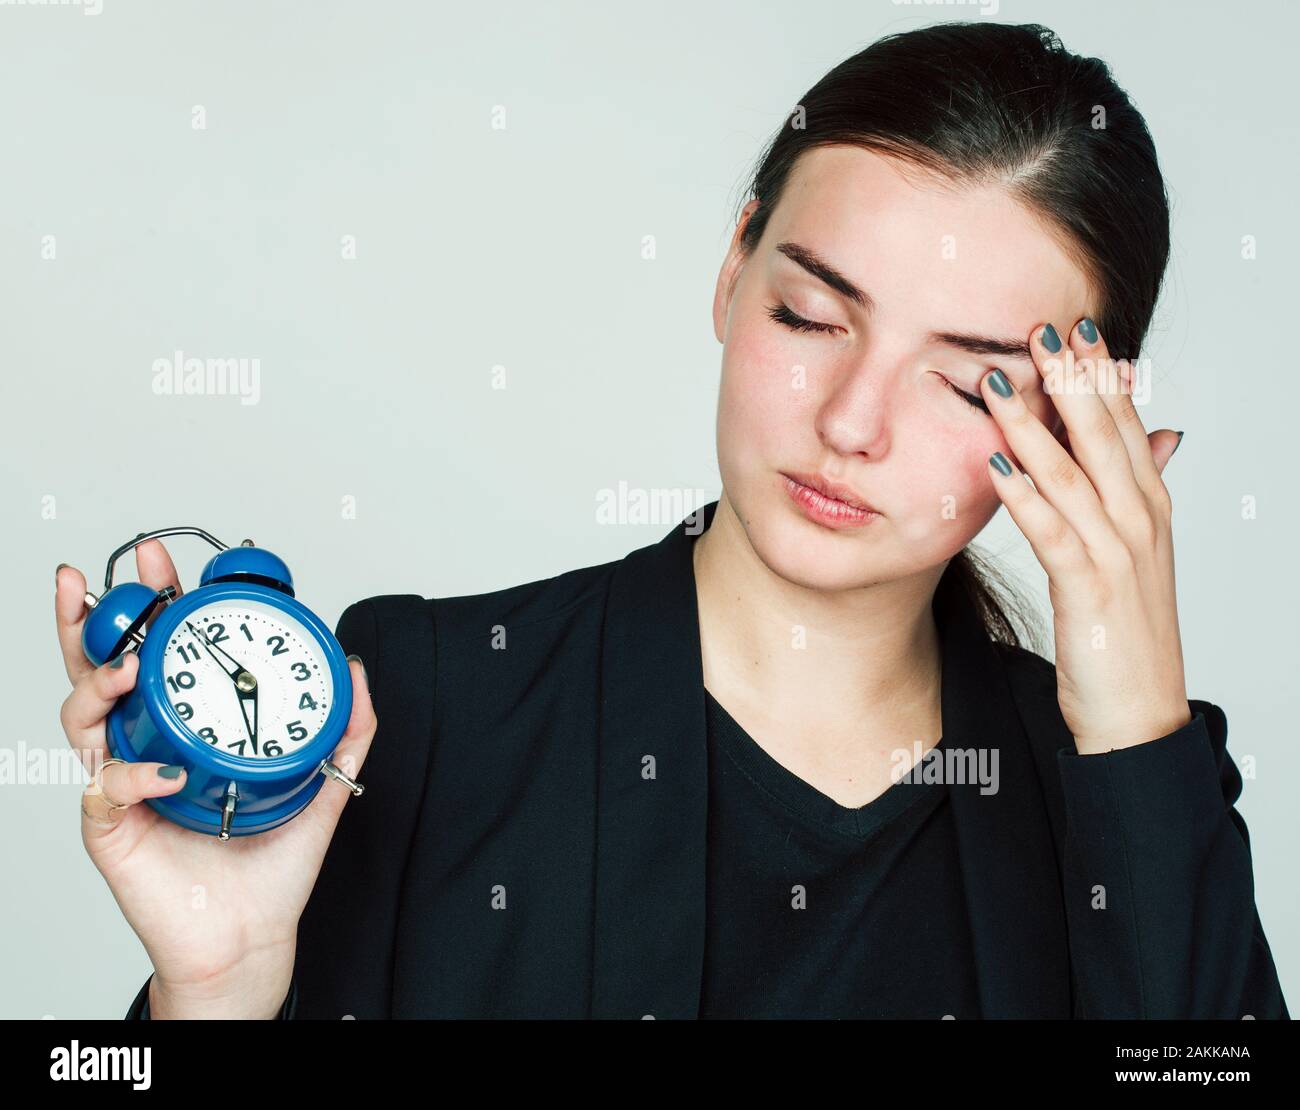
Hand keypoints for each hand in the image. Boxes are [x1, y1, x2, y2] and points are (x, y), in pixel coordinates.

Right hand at [55, 540, 376, 1015]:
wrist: (251, 932)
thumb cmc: (271, 860)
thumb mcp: (323, 782)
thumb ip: (346, 727)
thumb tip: (357, 668)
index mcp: (186, 724)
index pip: (160, 652)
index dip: (153, 605)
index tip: (161, 563)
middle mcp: (145, 742)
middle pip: (102, 666)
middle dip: (97, 616)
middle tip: (112, 578)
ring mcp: (123, 780)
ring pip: (82, 715)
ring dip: (99, 682)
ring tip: (127, 668)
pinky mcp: (111, 826)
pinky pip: (107, 787)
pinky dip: (134, 773)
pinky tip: (168, 771)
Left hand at [979, 318, 1190, 754]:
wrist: (1139, 712)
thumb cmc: (1126, 631)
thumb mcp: (1133, 554)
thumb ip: (1136, 491)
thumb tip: (1160, 436)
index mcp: (1149, 505)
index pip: (1123, 425)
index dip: (1100, 375)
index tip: (1074, 328)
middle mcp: (1140, 519)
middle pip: (1103, 435)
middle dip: (1072, 380)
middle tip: (1040, 328)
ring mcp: (1118, 553)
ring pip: (1073, 474)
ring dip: (1035, 425)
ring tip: (1001, 381)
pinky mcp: (1089, 589)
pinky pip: (1053, 532)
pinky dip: (1025, 496)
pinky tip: (998, 465)